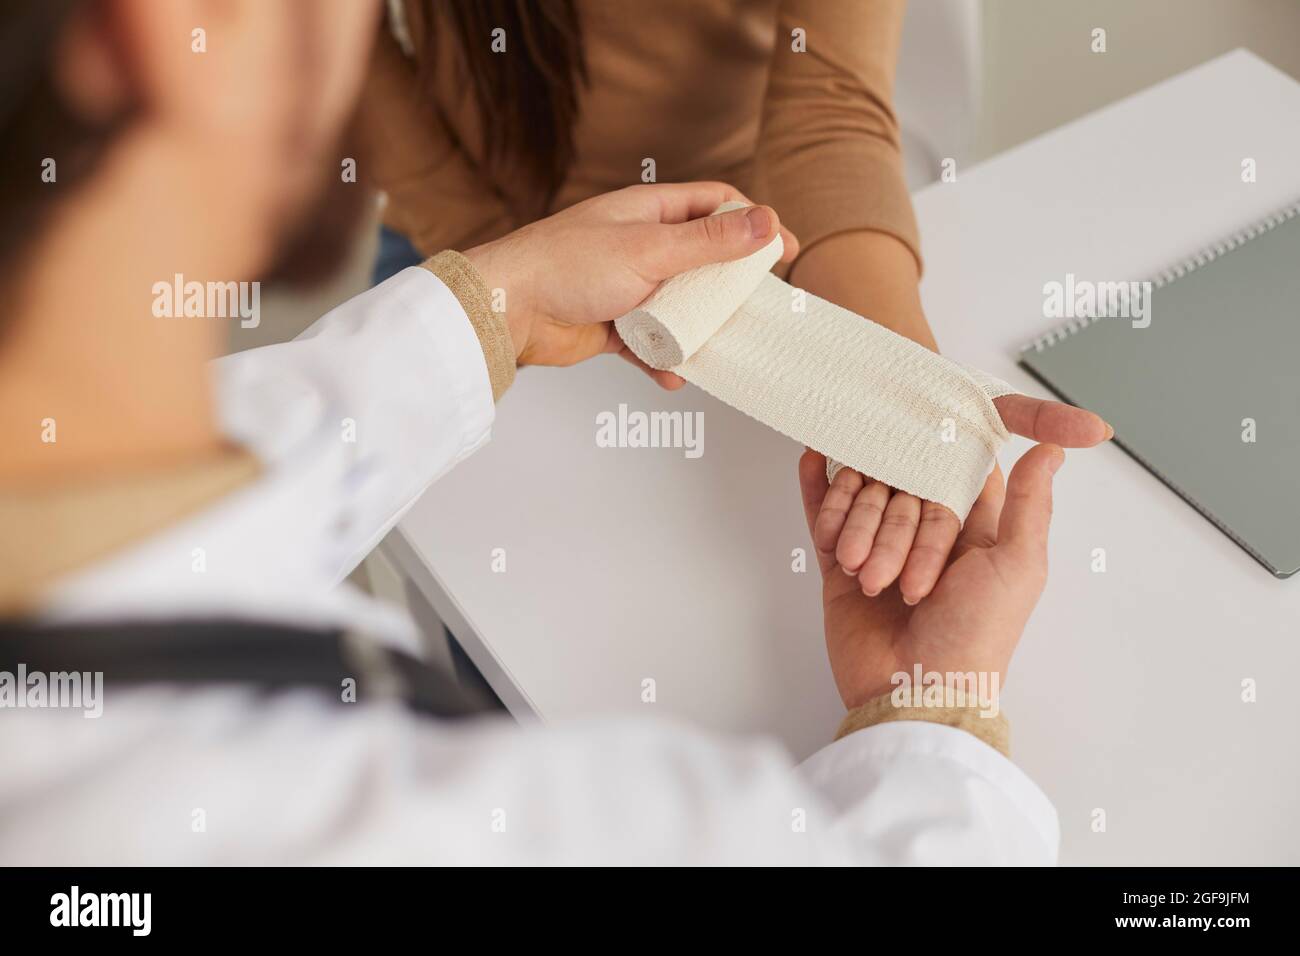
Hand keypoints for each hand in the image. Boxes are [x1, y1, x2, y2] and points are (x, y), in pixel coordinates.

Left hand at [464, 182, 797, 388]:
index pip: (716, 205)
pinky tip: (673, 373)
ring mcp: (628, 285)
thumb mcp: (650, 250)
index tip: (783, 251)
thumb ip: (709, 242)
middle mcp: (642, 244)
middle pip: (704, 259)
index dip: (754, 223)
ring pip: (681, 305)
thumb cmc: (566, 265)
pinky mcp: (613, 324)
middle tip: (758, 306)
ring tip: (718, 345)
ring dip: (699, 328)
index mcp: (650, 211)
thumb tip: (765, 221)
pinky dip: (665, 358)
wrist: (509, 309)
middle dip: (730, 284)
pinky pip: (652, 342)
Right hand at [799, 444, 1061, 709]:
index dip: (940, 459)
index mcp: (974, 534)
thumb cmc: (975, 638)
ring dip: (858, 524)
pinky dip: (819, 491)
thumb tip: (1052, 450)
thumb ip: (1030, 504)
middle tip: (896, 575)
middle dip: (892, 523)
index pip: (953, 474)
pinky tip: (812, 460)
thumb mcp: (1018, 566)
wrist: (915, 693)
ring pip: (863, 501)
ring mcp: (880, 550)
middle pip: (902, 489)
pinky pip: (827, 519)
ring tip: (858, 566)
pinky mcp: (841, 570)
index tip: (926, 431)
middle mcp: (927, 538)